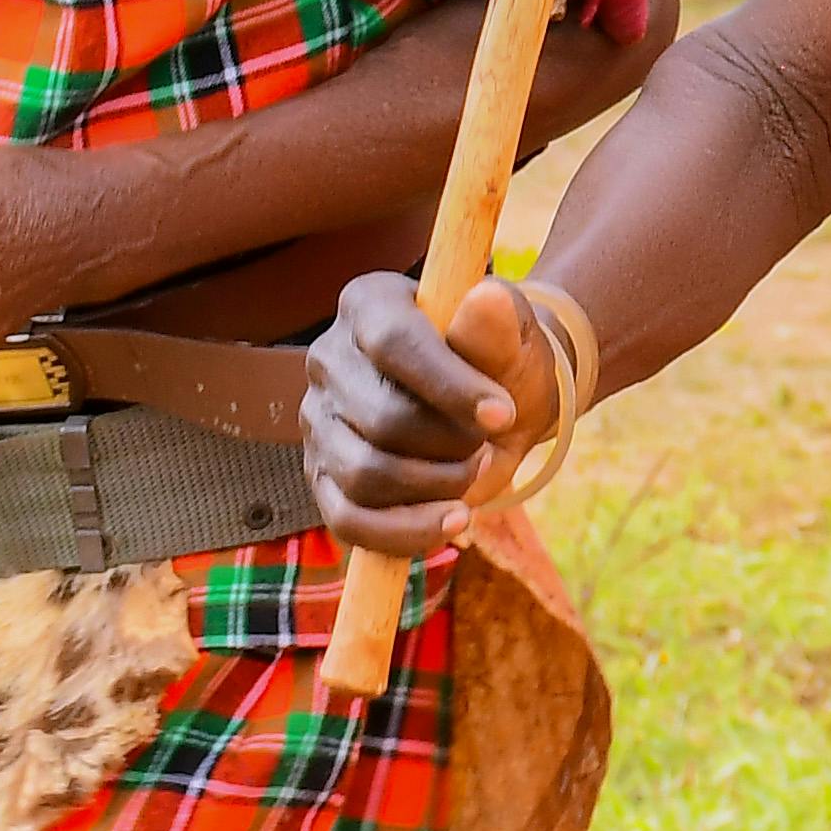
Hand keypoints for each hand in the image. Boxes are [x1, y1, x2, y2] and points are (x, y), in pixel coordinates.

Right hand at [306, 270, 566, 558]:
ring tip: (475, 470)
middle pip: (382, 419)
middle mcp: (330, 359)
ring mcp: (318, 422)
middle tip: (490, 442)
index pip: (394, 345)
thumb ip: (499, 323)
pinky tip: (455, 520)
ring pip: (364, 475)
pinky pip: (348, 521)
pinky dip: (407, 532)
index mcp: (369, 303)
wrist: (496, 407)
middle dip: (451, 443)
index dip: (450, 386)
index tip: (504, 415)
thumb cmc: (500, 360)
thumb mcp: (513, 334)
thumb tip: (486, 298)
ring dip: (437, 485)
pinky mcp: (322, 477)